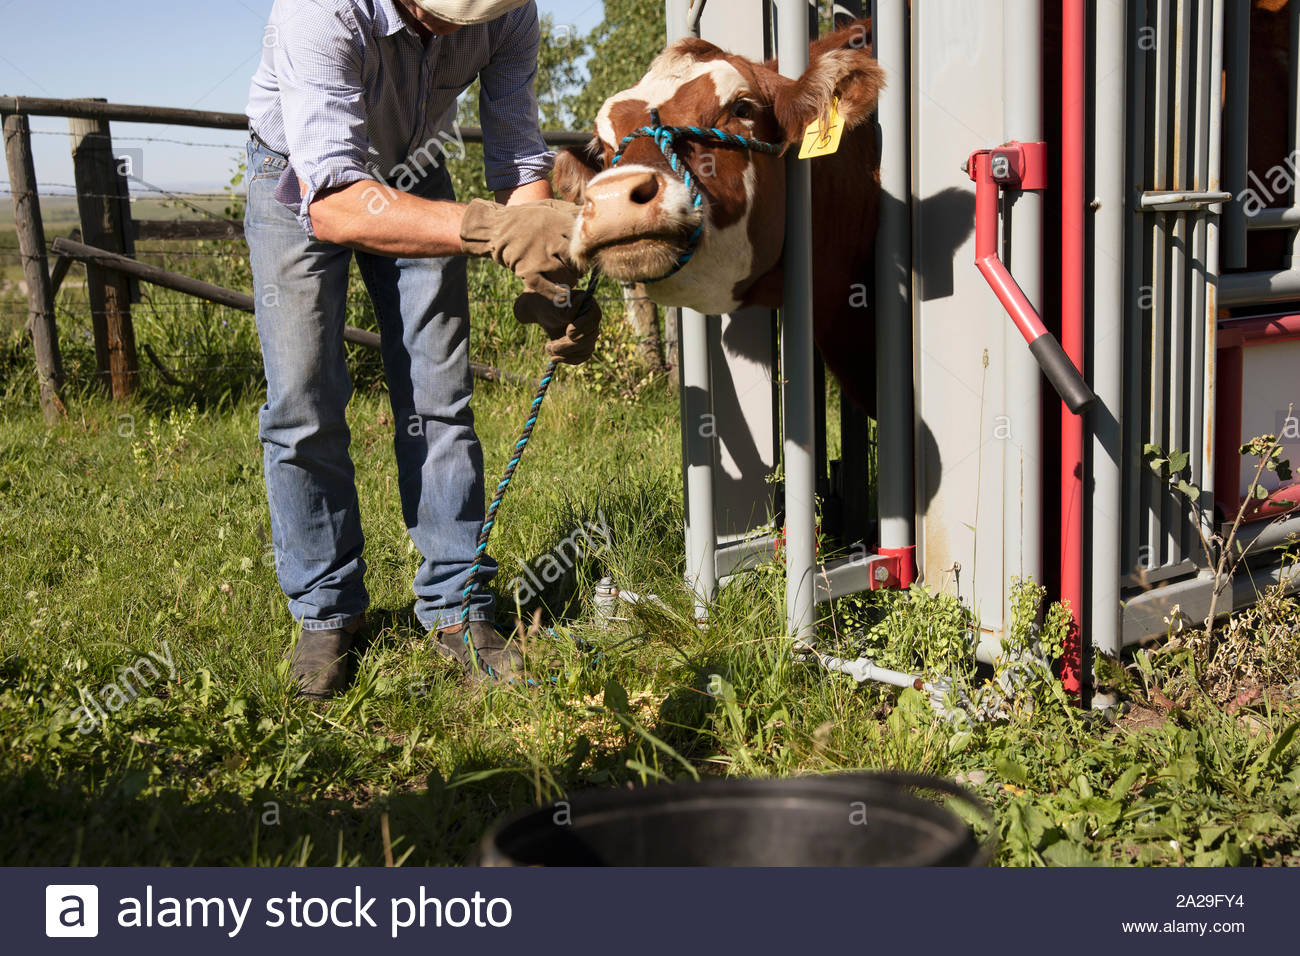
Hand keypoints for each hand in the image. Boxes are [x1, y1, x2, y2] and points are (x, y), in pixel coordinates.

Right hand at [459, 198, 579, 298]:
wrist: (495, 227)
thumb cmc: (527, 218)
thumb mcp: (549, 206)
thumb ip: (569, 211)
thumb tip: (591, 214)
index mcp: (558, 223)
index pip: (582, 243)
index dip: (587, 253)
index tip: (586, 257)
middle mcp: (550, 239)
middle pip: (576, 261)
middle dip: (580, 268)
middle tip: (579, 271)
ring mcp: (538, 256)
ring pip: (565, 276)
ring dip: (571, 281)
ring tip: (570, 280)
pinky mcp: (526, 271)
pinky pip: (546, 288)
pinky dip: (556, 294)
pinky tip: (562, 296)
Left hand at [513, 283, 601, 364]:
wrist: (541, 309)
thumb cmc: (545, 301)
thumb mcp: (551, 300)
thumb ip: (562, 304)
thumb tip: (573, 310)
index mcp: (589, 303)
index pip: (595, 317)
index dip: (583, 327)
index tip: (568, 332)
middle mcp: (592, 318)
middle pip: (591, 336)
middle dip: (569, 345)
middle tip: (550, 346)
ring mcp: (589, 332)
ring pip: (586, 349)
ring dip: (566, 353)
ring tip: (549, 348)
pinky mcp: (583, 344)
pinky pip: (582, 356)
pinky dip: (568, 359)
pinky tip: (554, 358)